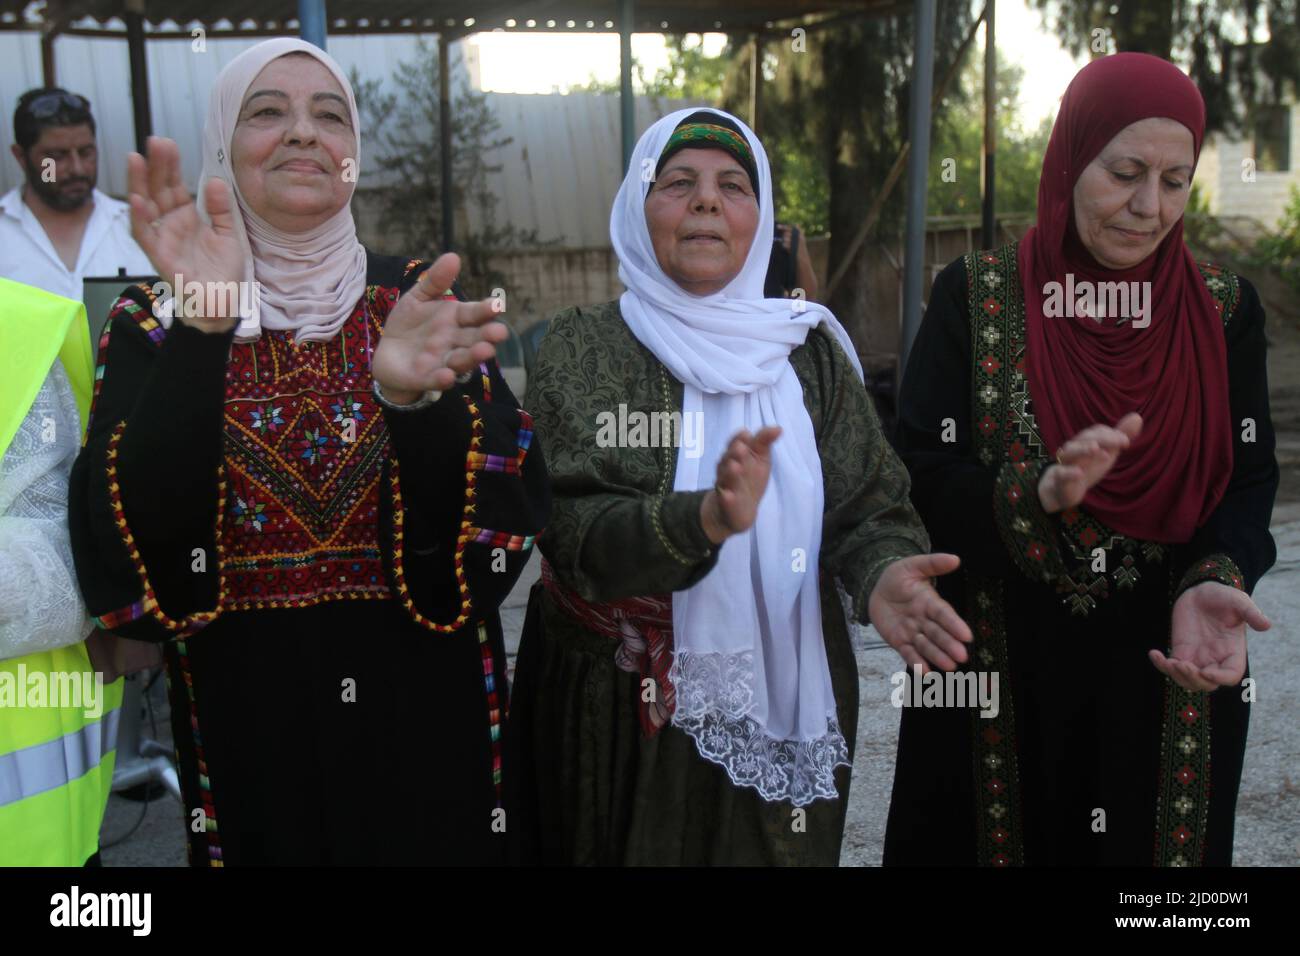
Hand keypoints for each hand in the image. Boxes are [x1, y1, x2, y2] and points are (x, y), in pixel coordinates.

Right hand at [127, 136, 243, 331]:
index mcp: (186, 217)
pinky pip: (146, 236)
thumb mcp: (228, 234)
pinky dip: (140, 218)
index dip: (170, 165)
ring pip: (145, 207)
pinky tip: (137, 199)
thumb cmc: (222, 272)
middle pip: (158, 190)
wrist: (222, 305)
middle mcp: (170, 225)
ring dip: (139, 183)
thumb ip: (221, 209)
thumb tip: (216, 181)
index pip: (174, 185)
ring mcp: (163, 240)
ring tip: (136, 159)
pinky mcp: (161, 258)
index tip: (168, 143)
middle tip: (155, 141)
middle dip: (155, 166)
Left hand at [372, 252, 508, 402]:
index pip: (474, 314)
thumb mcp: (418, 297)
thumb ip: (435, 280)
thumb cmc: (409, 323)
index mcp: (455, 319)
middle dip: (487, 336)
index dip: (486, 310)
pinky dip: (442, 378)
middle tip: (499, 332)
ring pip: (461, 360)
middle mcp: (454, 341)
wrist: (386, 352)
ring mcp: (442, 361)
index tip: (497, 305)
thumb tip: (453, 256)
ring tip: (485, 351)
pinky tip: (447, 375)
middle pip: (474, 339)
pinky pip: (436, 379)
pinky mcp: (425, 377)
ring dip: (473, 356)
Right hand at [699, 427, 781, 544]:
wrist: (738, 508)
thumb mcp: (760, 458)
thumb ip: (765, 442)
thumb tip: (779, 428)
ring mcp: (726, 485)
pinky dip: (726, 498)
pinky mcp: (726, 503)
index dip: (739, 439)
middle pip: (728, 458)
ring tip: (735, 467)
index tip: (746, 434)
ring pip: (725, 477)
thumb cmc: (750, 478)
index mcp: (736, 455)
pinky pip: (724, 500)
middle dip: (734, 453)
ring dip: (730, 473)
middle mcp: (727, 468)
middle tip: (741, 448)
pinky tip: (728, 496)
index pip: (735, 443)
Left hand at [869, 553, 972, 672]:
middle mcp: (924, 620)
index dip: (954, 624)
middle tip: (962, 656)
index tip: (967, 636)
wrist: (877, 589)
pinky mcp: (900, 641)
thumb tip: (955, 559)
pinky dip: (917, 663)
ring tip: (949, 667)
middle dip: (949, 645)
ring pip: (926, 646)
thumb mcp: (912, 565)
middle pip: (938, 633)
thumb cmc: (898, 577)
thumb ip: (932, 563)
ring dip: (937, 656)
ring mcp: (913, 632)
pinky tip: (926, 673)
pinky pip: (909, 654)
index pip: (944, 614)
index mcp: (930, 602)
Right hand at [1038, 412, 1142, 513]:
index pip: (1096, 431)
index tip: (1126, 442)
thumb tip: (1137, 417)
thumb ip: (1119, 436)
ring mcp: (1065, 463)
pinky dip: (1069, 472)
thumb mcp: (1107, 451)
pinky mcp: (1060, 479)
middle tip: (1121, 442)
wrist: (1063, 488)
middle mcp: (1074, 449)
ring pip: (1070, 452)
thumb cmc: (1087, 466)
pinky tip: (1079, 473)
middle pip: (1084, 438)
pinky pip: (1061, 473)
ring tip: (1096, 449)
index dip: (1111, 434)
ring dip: (1083, 449)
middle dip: (1102, 439)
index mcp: (1085, 441)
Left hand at [1151, 581, 1268, 689]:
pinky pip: (1170, 666)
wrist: (1201, 591)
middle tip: (1182, 664)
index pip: (1231, 675)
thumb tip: (1267, 625)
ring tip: (1169, 661)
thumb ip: (1251, 613)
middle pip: (1207, 683)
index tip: (1206, 671)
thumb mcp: (1239, 601)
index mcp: (1233, 651)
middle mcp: (1215, 658)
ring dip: (1177, 676)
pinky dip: (1161, 665)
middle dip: (1194, 679)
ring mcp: (1197, 657)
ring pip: (1188, 680)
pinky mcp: (1180, 651)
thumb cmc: (1223, 597)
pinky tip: (1154, 654)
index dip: (1220, 678)